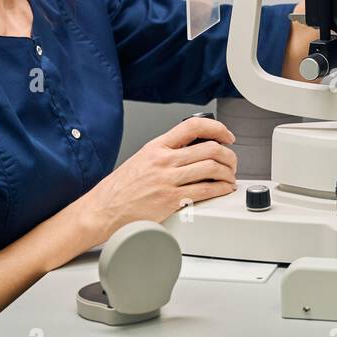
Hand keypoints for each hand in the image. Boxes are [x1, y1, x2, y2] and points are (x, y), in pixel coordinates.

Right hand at [75, 116, 237, 241]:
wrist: (103, 210)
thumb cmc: (120, 188)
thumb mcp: (142, 158)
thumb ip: (166, 152)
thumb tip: (193, 149)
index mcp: (157, 146)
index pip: (193, 126)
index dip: (217, 128)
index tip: (227, 136)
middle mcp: (164, 160)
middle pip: (209, 148)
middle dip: (229, 155)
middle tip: (232, 161)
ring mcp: (168, 180)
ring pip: (211, 168)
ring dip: (228, 173)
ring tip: (230, 177)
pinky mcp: (171, 200)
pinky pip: (205, 190)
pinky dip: (220, 189)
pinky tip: (223, 189)